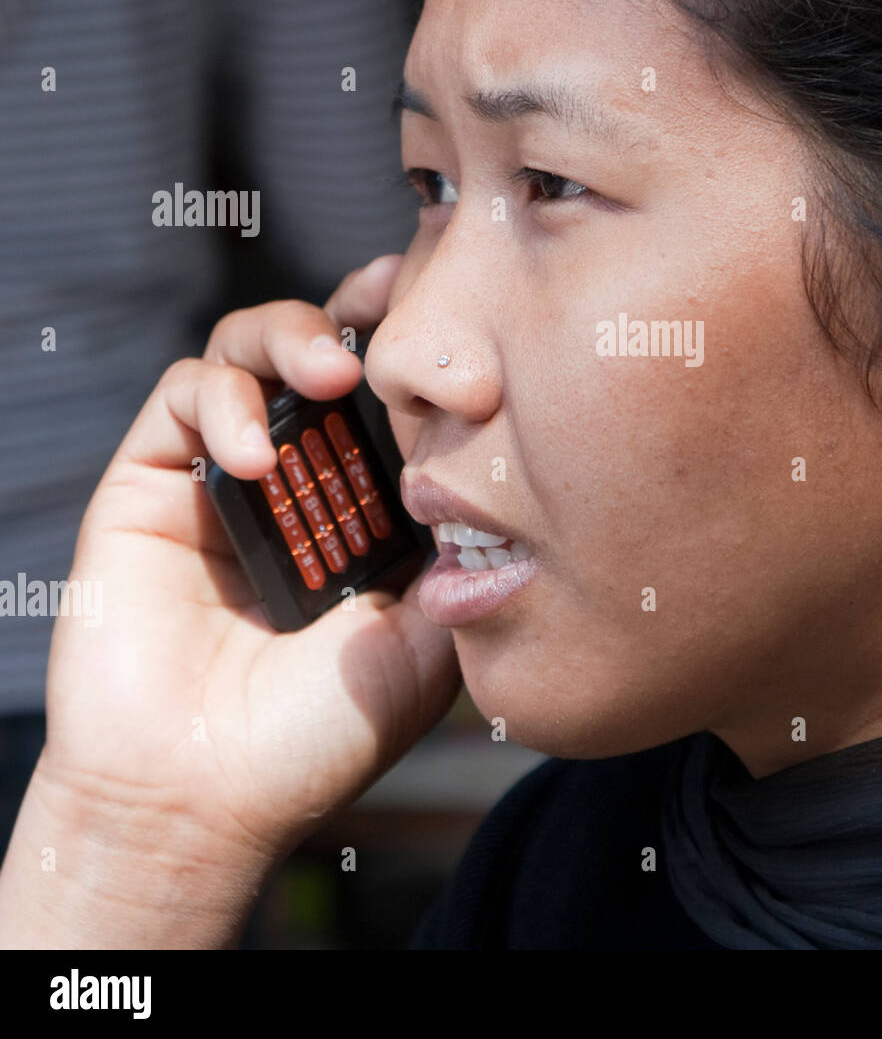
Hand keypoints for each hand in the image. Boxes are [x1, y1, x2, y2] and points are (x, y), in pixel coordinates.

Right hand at [31, 255, 459, 874]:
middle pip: (325, 347)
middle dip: (359, 312)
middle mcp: (302, 476)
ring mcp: (228, 473)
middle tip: (394, 303)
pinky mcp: (154, 480)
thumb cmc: (320, 733)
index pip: (394, 394)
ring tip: (329, 375)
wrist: (203, 797)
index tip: (458, 299)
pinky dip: (221, 404)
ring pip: (249, 348)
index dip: (419, 341)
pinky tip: (253, 462)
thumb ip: (466, 559)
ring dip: (291, 338)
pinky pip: (183, 397)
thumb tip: (512, 486)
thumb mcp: (430, 642)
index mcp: (368, 503)